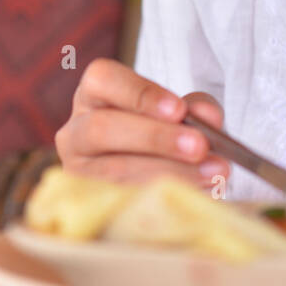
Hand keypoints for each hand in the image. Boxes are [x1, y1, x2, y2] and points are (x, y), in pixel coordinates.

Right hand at [55, 59, 231, 187]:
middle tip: (199, 146)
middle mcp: (74, 132)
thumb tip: (207, 116)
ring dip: (168, 173)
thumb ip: (195, 108)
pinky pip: (120, 203)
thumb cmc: (160, 133)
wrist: (149, 176)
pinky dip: (161, 198)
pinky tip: (194, 193)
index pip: (103, 80)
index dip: (140, 94)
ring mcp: (76, 172)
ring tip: (210, 173)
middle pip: (102, 128)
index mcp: (93, 95)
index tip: (179, 110)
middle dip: (155, 138)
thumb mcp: (179, 113)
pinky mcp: (87, 205)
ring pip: (112, 172)